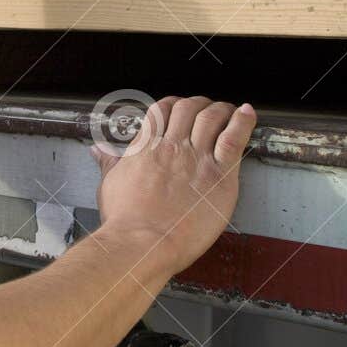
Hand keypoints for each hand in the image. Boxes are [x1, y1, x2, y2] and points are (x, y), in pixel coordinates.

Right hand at [90, 97, 256, 275]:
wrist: (142, 242)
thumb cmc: (125, 220)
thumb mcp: (110, 185)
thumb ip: (109, 163)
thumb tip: (99, 151)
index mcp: (146, 147)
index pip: (161, 110)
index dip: (173, 104)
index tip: (180, 108)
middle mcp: (171, 147)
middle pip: (188, 108)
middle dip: (199, 104)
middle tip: (206, 108)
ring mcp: (196, 159)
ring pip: (212, 117)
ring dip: (221, 109)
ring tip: (228, 110)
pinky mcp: (219, 176)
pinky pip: (234, 139)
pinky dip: (243, 121)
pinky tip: (247, 113)